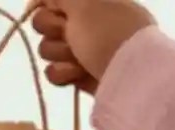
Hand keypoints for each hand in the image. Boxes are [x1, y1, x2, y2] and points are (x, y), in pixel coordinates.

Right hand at [31, 0, 156, 94]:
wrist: (130, 75)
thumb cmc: (108, 32)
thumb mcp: (84, 1)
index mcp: (90, 0)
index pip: (52, 0)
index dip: (46, 6)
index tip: (54, 12)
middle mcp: (85, 22)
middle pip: (44, 24)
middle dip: (52, 30)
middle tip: (69, 34)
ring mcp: (81, 49)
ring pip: (47, 49)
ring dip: (60, 53)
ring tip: (79, 59)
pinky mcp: (78, 75)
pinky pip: (54, 71)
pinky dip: (63, 73)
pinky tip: (78, 74)